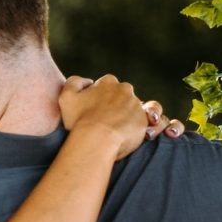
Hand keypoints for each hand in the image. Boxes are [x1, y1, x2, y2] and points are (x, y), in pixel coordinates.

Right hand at [58, 76, 183, 159]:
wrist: (95, 139)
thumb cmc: (79, 119)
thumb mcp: (66, 96)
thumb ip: (75, 83)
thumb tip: (87, 82)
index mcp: (108, 83)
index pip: (107, 86)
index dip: (101, 98)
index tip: (96, 111)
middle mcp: (125, 90)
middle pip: (125, 97)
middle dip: (120, 107)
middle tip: (110, 123)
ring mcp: (137, 106)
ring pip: (142, 108)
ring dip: (138, 116)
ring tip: (129, 128)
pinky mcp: (145, 122)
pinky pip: (155, 123)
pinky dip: (152, 127)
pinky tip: (146, 134)